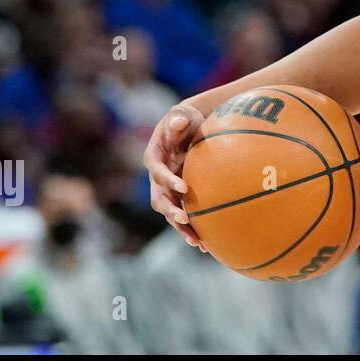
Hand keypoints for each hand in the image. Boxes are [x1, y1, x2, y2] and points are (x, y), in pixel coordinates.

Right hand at [143, 103, 205, 249]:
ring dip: (181, 227)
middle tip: (184, 218)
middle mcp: (157, 177)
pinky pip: (183, 215)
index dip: (168, 180)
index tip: (184, 187)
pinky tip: (205, 244)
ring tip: (195, 241)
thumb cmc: (185, 119)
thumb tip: (179, 121)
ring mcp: (167, 189)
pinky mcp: (178, 197)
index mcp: (154, 158)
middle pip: (159, 198)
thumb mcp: (181, 115)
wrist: (189, 127)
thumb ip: (178, 120)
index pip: (157, 172)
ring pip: (170, 212)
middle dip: (170, 210)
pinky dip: (192, 228)